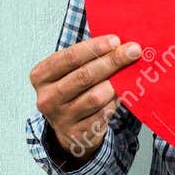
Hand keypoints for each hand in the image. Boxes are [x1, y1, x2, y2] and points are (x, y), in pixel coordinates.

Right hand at [29, 35, 142, 161]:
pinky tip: (122, 92)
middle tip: (133, 51)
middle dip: (112, 61)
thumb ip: (86, 58)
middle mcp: (47, 98)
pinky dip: (115, 101)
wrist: (67, 129)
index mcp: (40, 76)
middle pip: (84, 75)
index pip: (69, 57)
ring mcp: (61, 118)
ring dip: (116, 83)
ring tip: (129, 73)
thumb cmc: (71, 91)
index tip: (116, 40)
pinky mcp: (77, 133)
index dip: (94, 47)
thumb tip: (119, 45)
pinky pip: (103, 113)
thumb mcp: (68, 72)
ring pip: (96, 96)